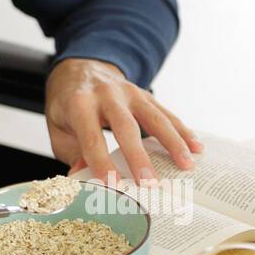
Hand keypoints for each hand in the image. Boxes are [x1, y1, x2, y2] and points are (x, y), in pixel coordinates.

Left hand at [44, 57, 203, 186]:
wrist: (79, 69)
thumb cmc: (68, 106)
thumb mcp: (57, 127)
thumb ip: (71, 153)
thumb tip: (83, 179)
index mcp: (79, 104)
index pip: (91, 135)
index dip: (101, 161)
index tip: (112, 185)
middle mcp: (106, 95)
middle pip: (126, 126)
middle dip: (139, 156)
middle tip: (151, 183)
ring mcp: (129, 92)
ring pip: (153, 117)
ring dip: (172, 142)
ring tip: (186, 165)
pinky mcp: (144, 95)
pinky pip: (166, 113)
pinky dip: (182, 130)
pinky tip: (196, 148)